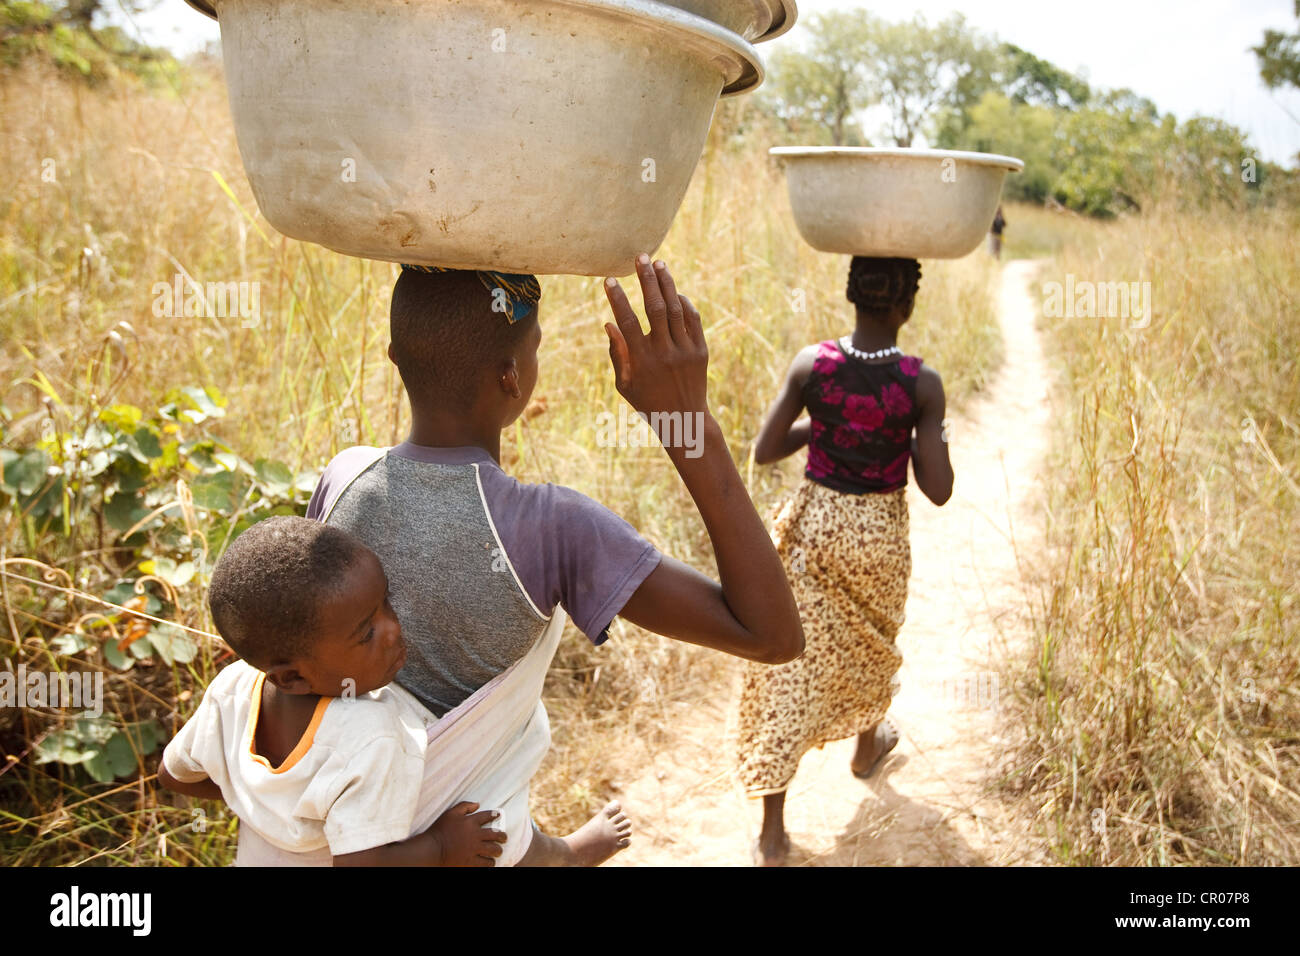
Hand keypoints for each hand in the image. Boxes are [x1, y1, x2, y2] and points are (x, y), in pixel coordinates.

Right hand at [428, 801, 506, 866]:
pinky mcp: (471, 861)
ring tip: (498, 851)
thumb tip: (477, 804)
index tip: (498, 815)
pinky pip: (486, 863)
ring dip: (498, 850)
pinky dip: (490, 863)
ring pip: (494, 850)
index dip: (494, 815)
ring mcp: (474, 849)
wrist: (432, 850)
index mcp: (471, 822)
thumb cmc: (439, 831)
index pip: (487, 816)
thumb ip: (464, 806)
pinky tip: (490, 862)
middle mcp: (475, 835)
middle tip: (504, 838)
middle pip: (496, 834)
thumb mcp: (450, 813)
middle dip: (502, 836)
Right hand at [602, 255, 709, 420]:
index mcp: (642, 361)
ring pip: (676, 309)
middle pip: (655, 307)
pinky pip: (692, 320)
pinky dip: (684, 303)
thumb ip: (617, 353)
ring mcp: (685, 351)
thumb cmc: (648, 402)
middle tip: (640, 257)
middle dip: (646, 280)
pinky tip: (675, 292)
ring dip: (667, 284)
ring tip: (658, 264)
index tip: (609, 280)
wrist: (685, 420)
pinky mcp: (701, 351)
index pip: (627, 322)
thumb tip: (609, 324)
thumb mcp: (624, 384)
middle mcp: (664, 353)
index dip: (617, 299)